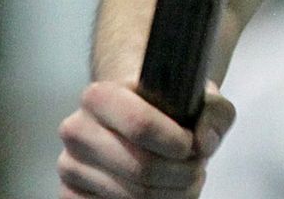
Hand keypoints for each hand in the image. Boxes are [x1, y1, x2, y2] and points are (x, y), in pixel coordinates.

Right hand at [58, 80, 235, 197]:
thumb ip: (214, 113)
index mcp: (99, 96)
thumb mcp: (200, 97)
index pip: (140, 125)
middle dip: (182, 174)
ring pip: (134, 195)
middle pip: (142, 167)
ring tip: (183, 179)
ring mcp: (70, 165)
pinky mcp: (71, 194)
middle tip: (195, 168)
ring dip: (172, 194)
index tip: (191, 146)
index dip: (176, 142)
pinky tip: (161, 192)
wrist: (136, 120)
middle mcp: (77, 129)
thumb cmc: (167, 107)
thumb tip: (203, 143)